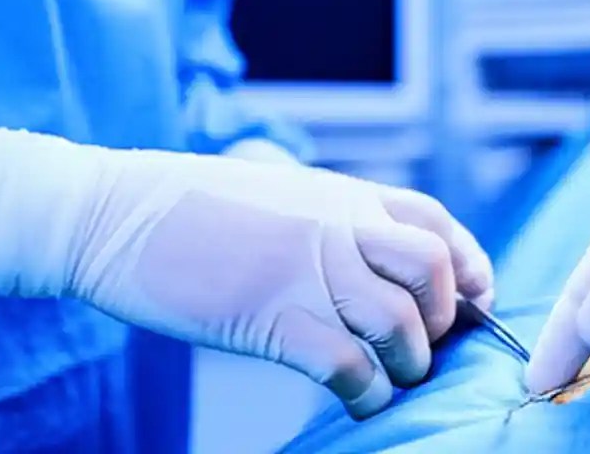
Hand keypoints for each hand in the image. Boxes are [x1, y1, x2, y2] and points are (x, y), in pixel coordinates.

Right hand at [0, 130, 492, 418]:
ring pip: (398, 322)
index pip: (435, 222)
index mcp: (343, 194)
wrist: (114, 213)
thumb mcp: (283, 191)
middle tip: (427, 343)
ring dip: (408, 361)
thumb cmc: (191, 207)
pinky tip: (360, 399)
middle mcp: (337, 227)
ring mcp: (306, 271)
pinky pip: (347, 363)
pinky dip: (367, 390)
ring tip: (393, 376)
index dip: (469, 262)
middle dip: (445, 316)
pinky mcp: (270, 317)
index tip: (476, 295)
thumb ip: (335, 215)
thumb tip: (374, 251)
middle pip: (433, 269)